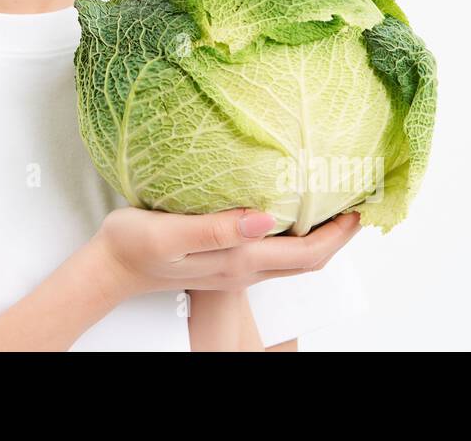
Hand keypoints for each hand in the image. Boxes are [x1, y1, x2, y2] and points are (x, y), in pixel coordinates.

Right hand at [92, 206, 361, 297]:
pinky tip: (288, 211)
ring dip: (318, 237)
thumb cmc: (133, 245)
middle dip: (338, 235)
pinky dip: (293, 235)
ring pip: (292, 259)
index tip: (360, 207)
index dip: (339, 235)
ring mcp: (234, 266)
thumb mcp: (169, 233)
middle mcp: (243, 267)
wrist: (110, 267)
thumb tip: (264, 217)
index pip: (306, 255)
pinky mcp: (224, 259)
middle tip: (357, 202)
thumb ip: (216, 228)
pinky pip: (274, 252)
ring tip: (331, 204)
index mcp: (238, 259)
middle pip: (307, 260)